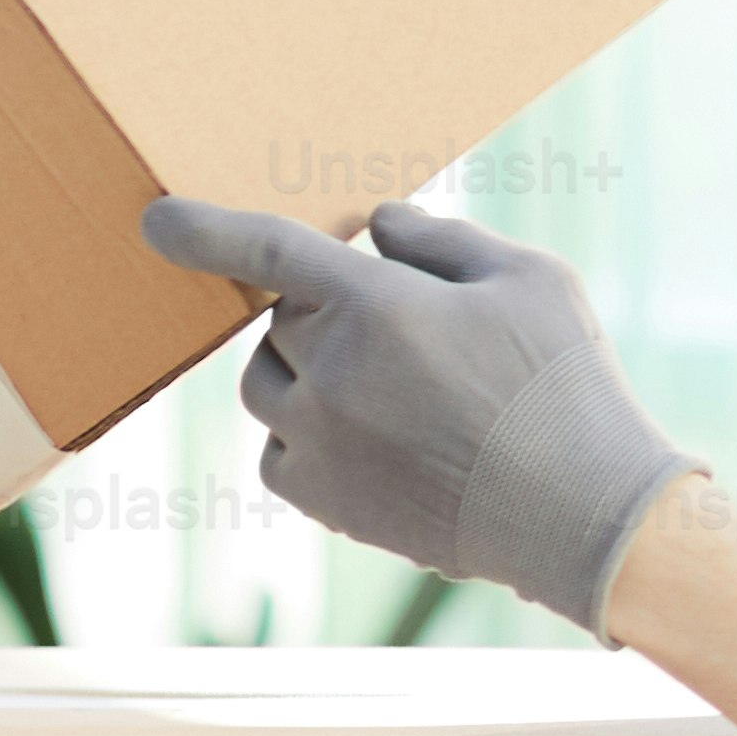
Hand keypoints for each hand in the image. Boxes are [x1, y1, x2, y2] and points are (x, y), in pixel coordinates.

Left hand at [138, 192, 704, 635]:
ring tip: (389, 389)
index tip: (157, 220)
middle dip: (325, 313)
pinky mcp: (322, 499)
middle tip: (402, 333)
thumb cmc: (564, 387)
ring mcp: (319, 442)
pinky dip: (308, 434)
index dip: (206, 229)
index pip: (271, 251)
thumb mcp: (533, 280)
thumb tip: (378, 223)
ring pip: (265, 385)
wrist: (579, 515)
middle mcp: (332, 374)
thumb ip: (445, 239)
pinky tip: (377, 440)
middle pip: (282, 320)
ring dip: (305, 370)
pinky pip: (279, 450)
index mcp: (381, 307)